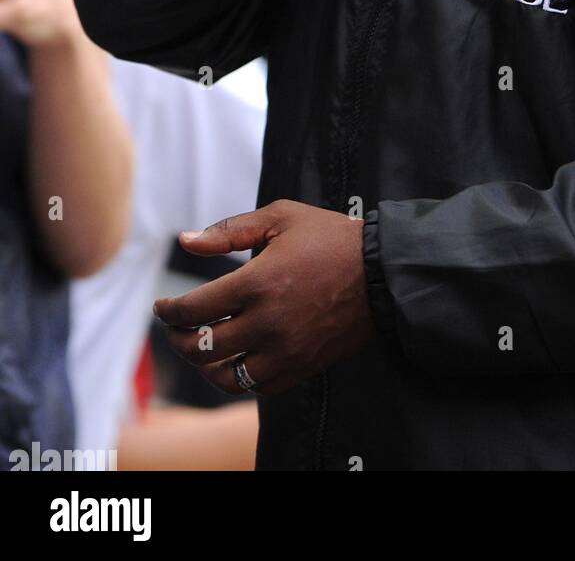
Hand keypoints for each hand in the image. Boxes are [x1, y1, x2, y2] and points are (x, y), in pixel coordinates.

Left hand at [153, 200, 373, 396]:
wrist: (380, 273)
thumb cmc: (329, 238)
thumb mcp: (280, 217)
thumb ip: (228, 230)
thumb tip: (185, 240)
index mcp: (257, 282)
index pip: (193, 309)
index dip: (168, 311)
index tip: (162, 306)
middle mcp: (267, 322)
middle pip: (201, 347)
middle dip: (177, 338)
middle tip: (175, 328)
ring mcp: (285, 350)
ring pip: (224, 376)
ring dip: (203, 365)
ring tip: (200, 349)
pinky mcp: (301, 367)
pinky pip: (256, 387)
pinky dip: (236, 377)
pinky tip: (234, 359)